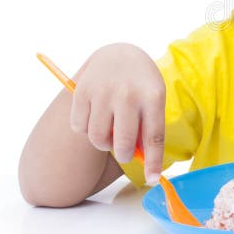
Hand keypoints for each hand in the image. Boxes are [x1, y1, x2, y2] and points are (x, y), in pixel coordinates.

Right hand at [69, 43, 165, 183]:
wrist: (119, 54)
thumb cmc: (141, 85)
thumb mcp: (153, 99)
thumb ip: (148, 128)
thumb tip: (141, 161)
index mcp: (152, 96)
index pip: (154, 137)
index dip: (153, 162)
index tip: (152, 179)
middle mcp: (128, 94)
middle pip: (123, 143)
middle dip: (125, 155)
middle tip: (125, 150)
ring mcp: (103, 92)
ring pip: (98, 139)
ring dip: (104, 142)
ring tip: (111, 129)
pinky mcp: (81, 92)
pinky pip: (80, 128)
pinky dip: (86, 129)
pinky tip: (96, 115)